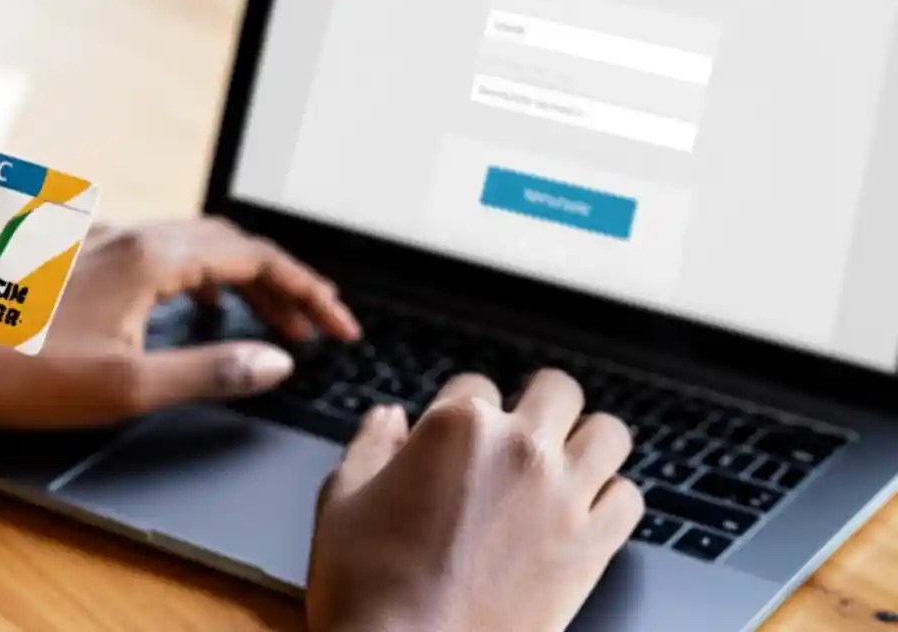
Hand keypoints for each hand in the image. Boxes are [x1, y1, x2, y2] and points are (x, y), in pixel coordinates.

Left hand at [0, 217, 358, 427]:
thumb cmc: (27, 375)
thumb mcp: (130, 385)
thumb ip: (212, 370)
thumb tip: (277, 362)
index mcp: (152, 257)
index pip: (256, 257)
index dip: (308, 291)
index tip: (340, 327)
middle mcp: (131, 235)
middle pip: (233, 244)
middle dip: (284, 283)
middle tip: (318, 326)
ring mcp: (104, 239)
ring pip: (197, 245)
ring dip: (244, 278)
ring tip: (273, 320)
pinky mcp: (82, 253)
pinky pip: (163, 250)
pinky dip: (203, 275)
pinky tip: (199, 304)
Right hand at [307, 371, 643, 631]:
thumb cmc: (366, 586)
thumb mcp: (341, 500)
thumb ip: (369, 444)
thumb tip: (387, 416)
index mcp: (458, 426)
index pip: (475, 385)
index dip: (461, 411)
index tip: (455, 443)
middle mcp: (520, 449)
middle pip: (558, 389)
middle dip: (538, 404)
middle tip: (521, 432)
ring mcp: (564, 496)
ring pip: (609, 432)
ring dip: (586, 441)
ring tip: (564, 462)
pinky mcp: (592, 547)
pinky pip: (629, 498)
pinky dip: (610, 499)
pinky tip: (582, 512)